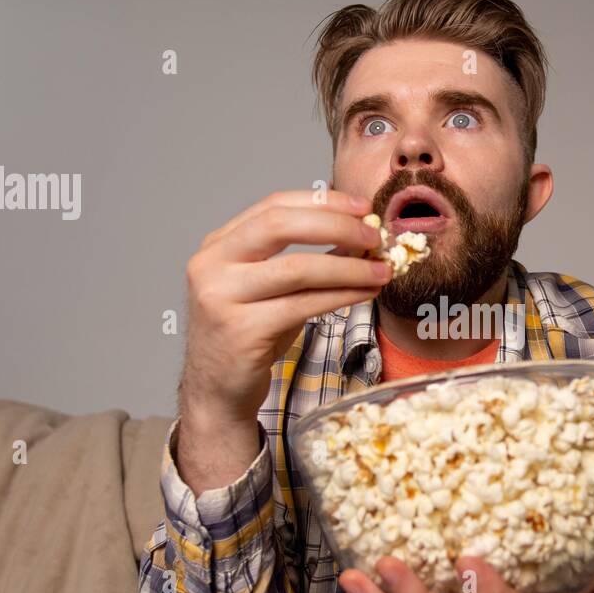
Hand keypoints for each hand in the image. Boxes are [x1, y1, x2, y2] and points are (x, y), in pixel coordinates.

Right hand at [179, 188, 388, 423]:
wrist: (218, 390)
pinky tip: (364, 294)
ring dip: (348, 267)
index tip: (362, 207)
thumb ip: (309, 258)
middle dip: (336, 226)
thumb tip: (361, 235)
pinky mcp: (241, 330)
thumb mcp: (276, 290)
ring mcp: (220, 297)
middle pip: (279, 225)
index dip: (322, 202)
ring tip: (382, 271)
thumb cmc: (250, 336)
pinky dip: (340, 296)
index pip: (273, 205)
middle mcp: (211, 264)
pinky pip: (302, 305)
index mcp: (218, 244)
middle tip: (375, 236)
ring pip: (296, 268)